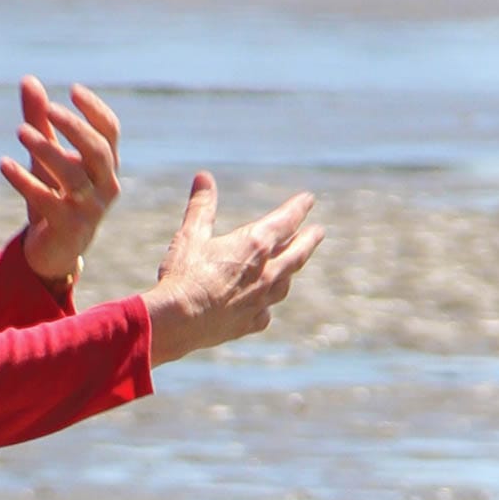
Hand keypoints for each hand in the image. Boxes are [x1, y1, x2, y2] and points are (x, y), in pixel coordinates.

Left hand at [0, 77, 121, 286]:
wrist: (54, 250)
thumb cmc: (55, 194)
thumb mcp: (45, 155)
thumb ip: (40, 120)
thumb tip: (28, 79)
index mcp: (105, 165)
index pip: (110, 131)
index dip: (95, 110)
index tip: (72, 90)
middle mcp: (105, 185)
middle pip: (98, 151)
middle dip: (74, 128)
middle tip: (48, 108)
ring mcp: (90, 209)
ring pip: (73, 176)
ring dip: (47, 150)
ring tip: (20, 131)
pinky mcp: (69, 228)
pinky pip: (48, 201)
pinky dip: (25, 181)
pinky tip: (3, 164)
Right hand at [141, 174, 324, 365]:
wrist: (179, 322)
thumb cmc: (184, 275)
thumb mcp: (190, 235)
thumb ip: (201, 206)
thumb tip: (203, 176)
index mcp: (254, 245)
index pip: (285, 222)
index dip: (298, 208)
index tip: (309, 200)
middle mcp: (266, 273)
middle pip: (296, 254)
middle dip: (309, 240)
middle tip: (319, 232)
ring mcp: (261, 301)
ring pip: (284, 283)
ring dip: (290, 271)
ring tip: (292, 265)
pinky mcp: (250, 322)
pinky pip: (266, 311)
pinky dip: (266, 303)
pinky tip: (263, 304)